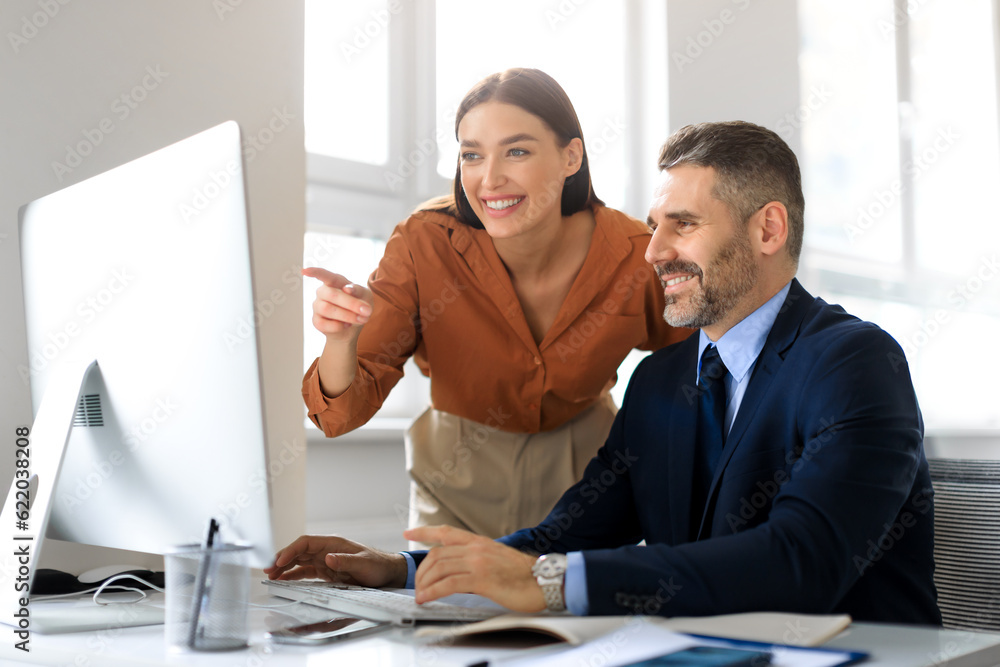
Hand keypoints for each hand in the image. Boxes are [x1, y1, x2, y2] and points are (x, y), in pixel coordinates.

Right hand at [263, 535, 407, 588]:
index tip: (280, 561)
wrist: (386, 573)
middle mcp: (326, 550)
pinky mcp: (326, 571)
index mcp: (333, 543)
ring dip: (285, 568)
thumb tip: (328, 558)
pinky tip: (283, 580)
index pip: (306, 542)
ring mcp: (325, 560)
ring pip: (300, 561)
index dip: (291, 550)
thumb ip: (346, 561)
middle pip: (299, 551)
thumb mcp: (363, 563)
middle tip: (268, 570)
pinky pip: (306, 571)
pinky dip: (293, 575)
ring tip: (271, 576)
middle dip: (282, 559)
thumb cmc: (377, 565)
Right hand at [302, 267, 373, 342]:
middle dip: (351, 304)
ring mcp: (318, 306)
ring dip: (347, 316)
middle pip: (332, 294)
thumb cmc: (359, 306)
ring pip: (327, 309)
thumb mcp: (366, 296)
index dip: (314, 272)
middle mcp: (323, 292)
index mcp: (334, 282)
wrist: (354, 327)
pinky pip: (323, 324)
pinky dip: (338, 326)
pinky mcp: (316, 320)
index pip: (324, 275)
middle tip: (367, 311)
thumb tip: (347, 289)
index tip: (305, 271)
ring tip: (360, 319)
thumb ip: (359, 290)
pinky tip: (346, 325)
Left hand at [405, 525, 544, 611]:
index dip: (425, 531)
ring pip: (439, 568)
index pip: (446, 532)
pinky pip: (448, 584)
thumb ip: (477, 560)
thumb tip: (460, 570)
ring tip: (420, 595)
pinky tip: (427, 598)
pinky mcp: (482, 579)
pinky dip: (433, 591)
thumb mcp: (497, 558)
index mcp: (480, 542)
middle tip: (417, 584)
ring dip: (425, 583)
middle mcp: (476, 548)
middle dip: (422, 571)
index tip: (409, 532)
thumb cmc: (525, 574)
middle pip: (437, 554)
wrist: (545, 580)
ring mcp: (478, 562)